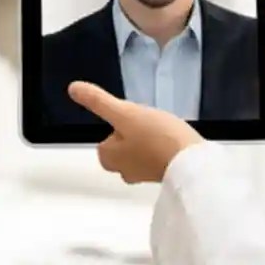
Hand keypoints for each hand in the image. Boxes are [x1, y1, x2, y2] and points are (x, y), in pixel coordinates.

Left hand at [68, 81, 204, 183]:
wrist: (191, 162)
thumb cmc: (157, 137)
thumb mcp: (125, 113)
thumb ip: (99, 101)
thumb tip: (73, 89)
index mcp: (109, 158)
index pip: (105, 139)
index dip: (119, 124)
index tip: (133, 117)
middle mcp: (123, 171)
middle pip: (122, 146)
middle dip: (133, 134)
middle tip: (149, 122)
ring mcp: (145, 175)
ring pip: (139, 152)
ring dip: (149, 141)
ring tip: (162, 129)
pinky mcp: (164, 174)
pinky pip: (156, 158)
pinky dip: (162, 148)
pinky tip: (172, 140)